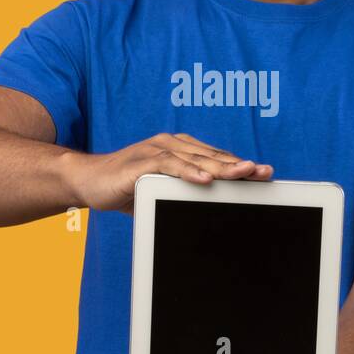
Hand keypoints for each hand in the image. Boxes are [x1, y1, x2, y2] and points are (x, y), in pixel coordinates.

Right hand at [66, 132, 271, 214]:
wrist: (88, 181)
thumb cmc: (127, 187)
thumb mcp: (163, 191)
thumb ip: (184, 193)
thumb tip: (214, 207)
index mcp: (180, 151)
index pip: (216, 159)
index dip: (240, 166)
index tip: (265, 175)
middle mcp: (171, 145)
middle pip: (212, 156)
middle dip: (239, 166)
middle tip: (263, 173)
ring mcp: (156, 151)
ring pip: (195, 158)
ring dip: (220, 167)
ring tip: (242, 174)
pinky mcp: (141, 162)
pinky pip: (168, 165)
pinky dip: (188, 171)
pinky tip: (205, 179)